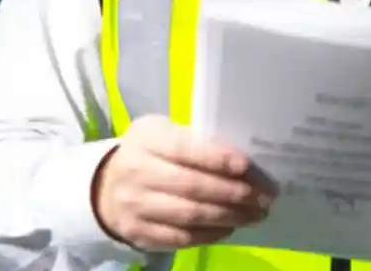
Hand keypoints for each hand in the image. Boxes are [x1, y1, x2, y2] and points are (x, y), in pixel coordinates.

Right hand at [92, 115, 274, 250]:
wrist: (105, 187)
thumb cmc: (149, 153)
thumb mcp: (163, 133)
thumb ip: (195, 141)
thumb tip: (244, 161)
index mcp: (147, 139)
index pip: (186, 149)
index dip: (218, 158)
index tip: (248, 167)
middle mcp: (136, 171)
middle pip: (192, 186)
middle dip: (233, 192)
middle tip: (265, 196)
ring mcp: (135, 206)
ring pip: (190, 215)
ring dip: (229, 216)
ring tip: (256, 214)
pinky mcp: (138, 233)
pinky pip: (181, 238)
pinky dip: (210, 234)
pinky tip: (230, 227)